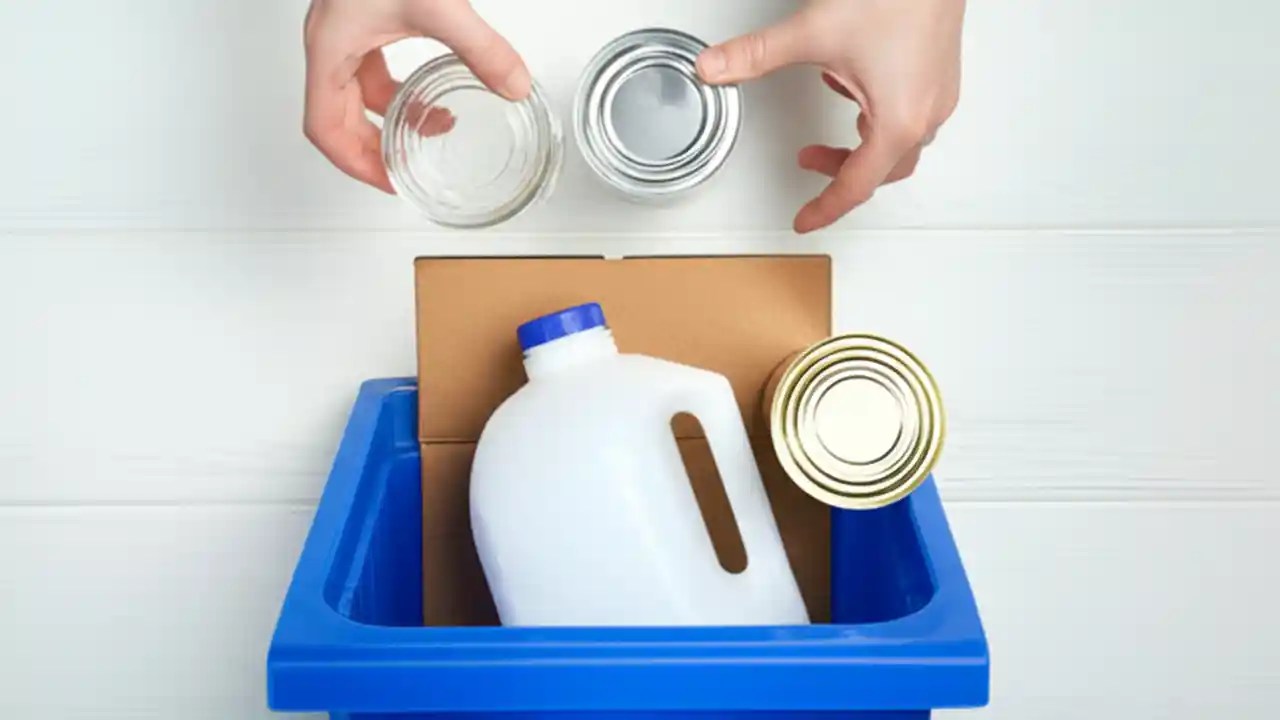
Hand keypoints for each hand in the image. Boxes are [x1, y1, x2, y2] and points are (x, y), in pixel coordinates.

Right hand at [303, 0, 530, 192]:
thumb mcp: (438, 4)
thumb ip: (482, 49)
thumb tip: (514, 87)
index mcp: (330, 49)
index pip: (325, 129)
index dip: (356, 165)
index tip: (390, 183)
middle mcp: (330, 42)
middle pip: (337, 118)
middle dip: (376, 149)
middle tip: (410, 171)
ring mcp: (345, 28)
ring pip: (358, 91)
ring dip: (395, 114)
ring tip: (437, 124)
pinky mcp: (364, 13)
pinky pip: (374, 65)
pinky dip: (402, 84)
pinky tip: (435, 82)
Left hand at [697, 0, 964, 232]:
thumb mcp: (813, 31)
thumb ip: (757, 55)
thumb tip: (716, 68)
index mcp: (898, 122)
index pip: (855, 186)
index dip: (824, 208)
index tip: (805, 220)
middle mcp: (926, 113)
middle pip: (881, 169)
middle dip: (841, 170)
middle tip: (808, 161)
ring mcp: (939, 93)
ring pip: (899, 141)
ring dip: (861, 141)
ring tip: (833, 121)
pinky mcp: (940, 71)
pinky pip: (910, 111)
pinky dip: (878, 112)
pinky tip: (854, 80)